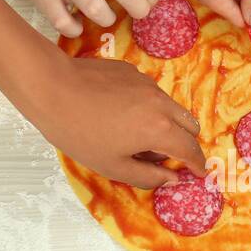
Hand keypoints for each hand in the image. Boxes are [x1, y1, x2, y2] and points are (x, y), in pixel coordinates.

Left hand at [8, 52, 205, 187]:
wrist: (52, 88)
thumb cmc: (79, 133)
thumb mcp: (112, 166)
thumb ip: (148, 176)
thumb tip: (171, 178)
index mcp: (160, 129)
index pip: (191, 150)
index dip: (197, 164)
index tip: (198, 173)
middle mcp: (161, 103)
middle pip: (190, 125)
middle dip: (186, 143)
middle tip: (165, 157)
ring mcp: (147, 84)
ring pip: (171, 107)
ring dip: (167, 125)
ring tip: (137, 137)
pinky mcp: (132, 71)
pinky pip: (150, 93)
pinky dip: (148, 108)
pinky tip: (119, 114)